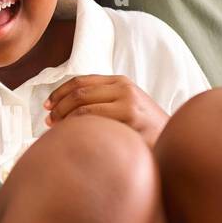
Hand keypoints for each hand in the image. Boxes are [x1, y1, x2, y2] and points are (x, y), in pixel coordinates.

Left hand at [45, 74, 168, 146]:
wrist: (174, 141)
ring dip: (64, 119)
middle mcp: (123, 88)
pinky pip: (94, 121)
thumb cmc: (145, 128)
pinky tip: (74, 136)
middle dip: (58, 107)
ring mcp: (128, 102)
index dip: (59, 93)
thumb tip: (65, 107)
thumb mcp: (125, 105)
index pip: (79, 81)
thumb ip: (103, 100)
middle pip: (78, 93)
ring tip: (57, 131)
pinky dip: (78, 128)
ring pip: (83, 107)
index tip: (47, 106)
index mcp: (120, 81)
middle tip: (48, 122)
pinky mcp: (130, 118)